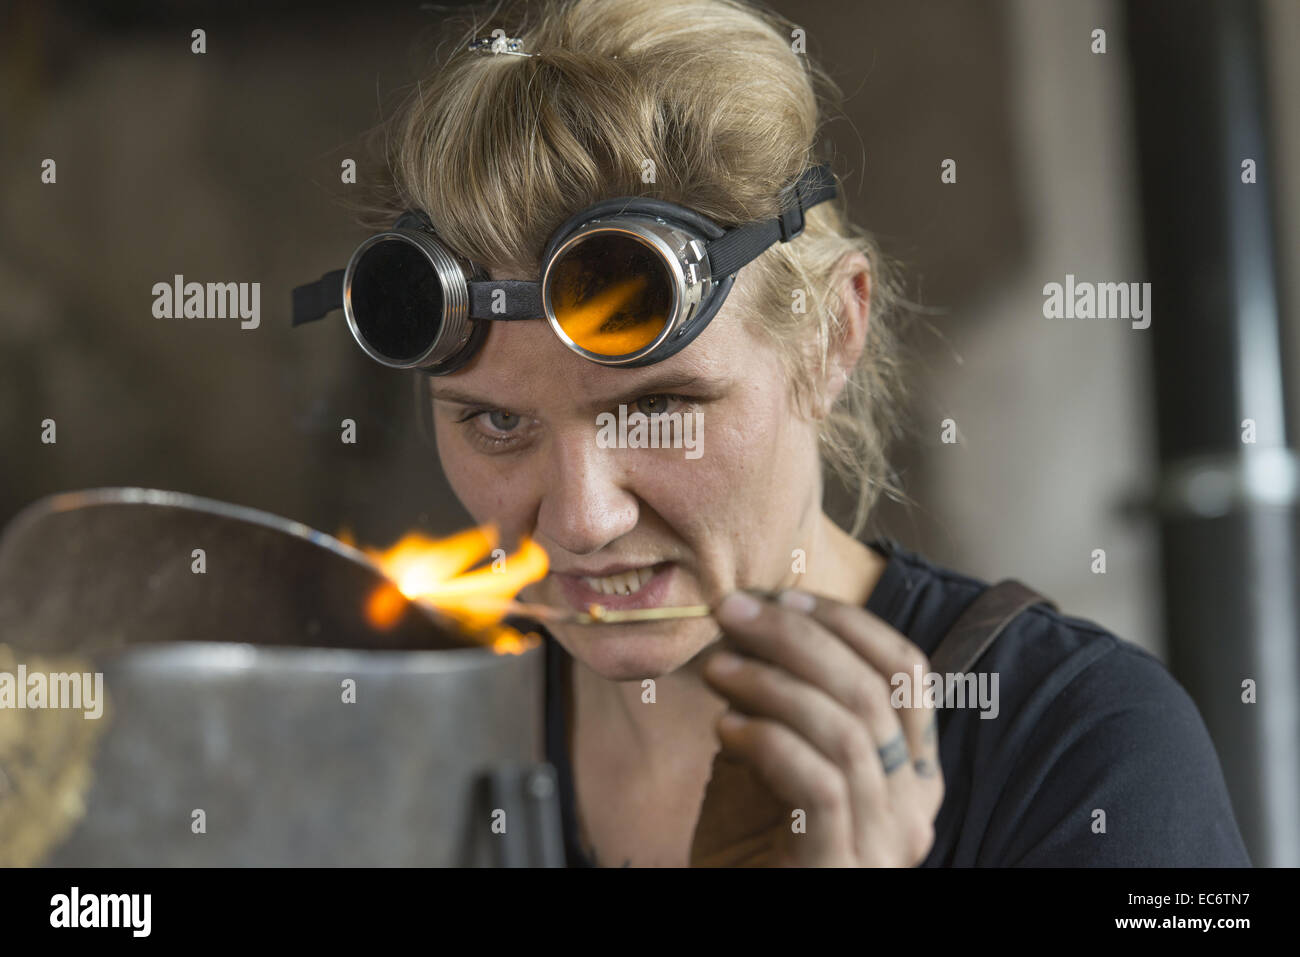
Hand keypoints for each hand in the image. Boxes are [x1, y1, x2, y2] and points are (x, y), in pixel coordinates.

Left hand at [701, 588, 942, 866]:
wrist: (738, 915)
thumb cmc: (753, 846)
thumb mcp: (769, 760)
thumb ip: (777, 703)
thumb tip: (749, 624)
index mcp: (911, 772)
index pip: (906, 673)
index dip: (848, 624)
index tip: (784, 594)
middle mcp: (913, 807)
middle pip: (872, 692)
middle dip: (797, 637)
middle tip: (733, 612)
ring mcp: (884, 843)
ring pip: (846, 732)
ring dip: (772, 684)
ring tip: (717, 668)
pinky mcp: (842, 868)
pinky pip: (819, 785)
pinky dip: (770, 741)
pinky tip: (725, 728)